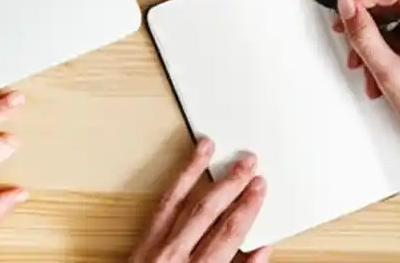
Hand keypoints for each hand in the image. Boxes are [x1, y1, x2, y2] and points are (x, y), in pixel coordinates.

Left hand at [131, 138, 269, 262]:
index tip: (260, 188)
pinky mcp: (139, 244)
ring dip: (197, 172)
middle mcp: (172, 258)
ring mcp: (152, 249)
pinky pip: (160, 207)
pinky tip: (184, 171)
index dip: (247, 208)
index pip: (228, 234)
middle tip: (248, 162)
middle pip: (207, 212)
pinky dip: (174, 185)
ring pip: (179, 201)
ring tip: (209, 149)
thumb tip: (260, 252)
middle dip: (230, 185)